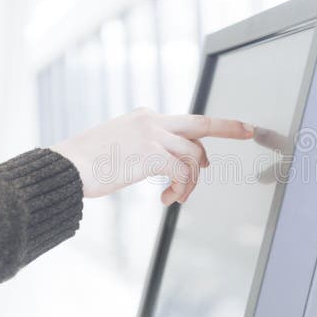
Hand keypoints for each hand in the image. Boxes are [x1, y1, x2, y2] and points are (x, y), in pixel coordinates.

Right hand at [52, 108, 253, 203]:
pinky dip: (181, 188)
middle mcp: (152, 120)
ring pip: (193, 155)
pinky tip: (168, 199)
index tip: (230, 130)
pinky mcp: (150, 154)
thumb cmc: (87, 162)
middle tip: (250, 131)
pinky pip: (182, 172)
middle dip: (229, 126)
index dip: (204, 137)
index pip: (185, 123)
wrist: (66, 166)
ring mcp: (152, 135)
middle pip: (201, 122)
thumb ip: (145, 146)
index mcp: (146, 116)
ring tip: (177, 196)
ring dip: (191, 181)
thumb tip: (167, 162)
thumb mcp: (119, 144)